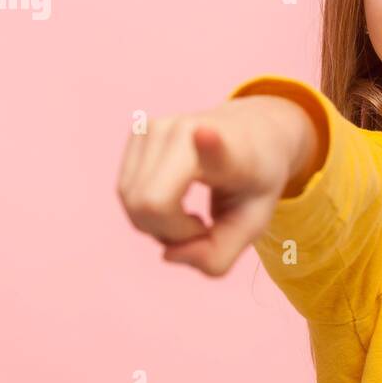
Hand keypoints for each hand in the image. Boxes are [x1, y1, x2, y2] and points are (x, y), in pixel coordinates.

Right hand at [116, 95, 316, 276]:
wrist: (253, 133)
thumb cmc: (254, 182)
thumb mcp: (253, 226)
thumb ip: (218, 256)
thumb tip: (167, 254)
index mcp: (231, 151)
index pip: (213, 146)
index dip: (208, 144)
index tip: (205, 131)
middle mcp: (186, 130)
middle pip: (150, 205)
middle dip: (172, 235)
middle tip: (202, 229)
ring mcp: (156, 126)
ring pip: (132, 202)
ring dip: (158, 226)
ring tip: (192, 217)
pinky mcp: (139, 131)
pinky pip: (126, 192)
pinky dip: (147, 211)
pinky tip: (175, 202)